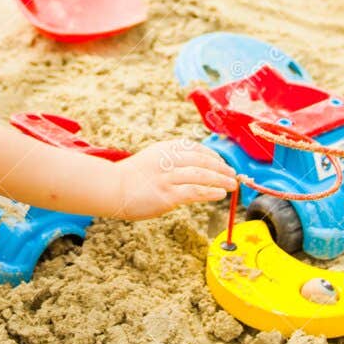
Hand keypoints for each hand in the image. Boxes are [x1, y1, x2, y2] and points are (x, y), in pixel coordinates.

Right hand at [109, 140, 238, 219]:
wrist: (111, 189)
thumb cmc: (131, 177)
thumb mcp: (152, 159)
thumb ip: (170, 160)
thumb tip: (193, 166)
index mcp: (165, 148)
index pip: (196, 148)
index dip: (213, 155)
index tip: (222, 163)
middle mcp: (168, 159)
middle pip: (203, 160)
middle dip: (222, 167)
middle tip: (233, 174)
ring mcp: (167, 177)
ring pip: (202, 175)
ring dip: (221, 180)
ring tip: (232, 185)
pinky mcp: (167, 195)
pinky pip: (194, 192)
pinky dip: (210, 192)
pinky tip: (219, 194)